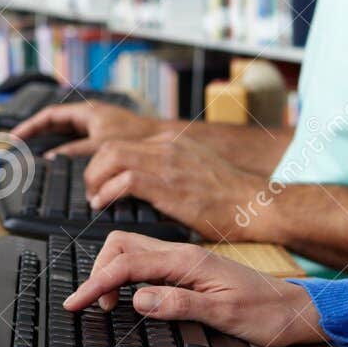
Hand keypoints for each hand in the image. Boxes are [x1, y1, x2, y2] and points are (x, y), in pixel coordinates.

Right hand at [10, 100, 162, 156]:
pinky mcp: (105, 141)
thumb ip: (74, 150)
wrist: (163, 140)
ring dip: (52, 146)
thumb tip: (51, 158)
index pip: (50, 115)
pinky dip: (68, 154)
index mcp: (86, 112)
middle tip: (19, 149)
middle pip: (55, 125)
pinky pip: (79, 146)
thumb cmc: (135, 136)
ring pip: (67, 137)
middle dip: (37, 136)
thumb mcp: (99, 144)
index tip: (15, 137)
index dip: (30, 126)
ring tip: (35, 160)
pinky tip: (65, 168)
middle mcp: (90, 118)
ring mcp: (97, 129)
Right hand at [64, 231, 323, 346]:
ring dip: (110, 271)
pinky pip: (146, 261)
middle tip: (94, 306)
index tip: (75, 304)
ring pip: (131, 249)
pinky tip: (127, 295)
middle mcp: (184, 253)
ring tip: (107, 304)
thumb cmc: (267, 315)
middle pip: (121, 245)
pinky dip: (126, 273)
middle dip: (98, 271)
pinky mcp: (189, 268)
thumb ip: (179, 305)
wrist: (297, 310)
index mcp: (189, 261)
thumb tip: (137, 299)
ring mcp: (186, 258)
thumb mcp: (225, 315)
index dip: (96, 283)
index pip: (127, 264)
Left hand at [84, 133, 259, 238]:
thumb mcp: (195, 169)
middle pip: (110, 146)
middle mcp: (167, 145)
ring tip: (95, 200)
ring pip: (111, 157)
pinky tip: (104, 205)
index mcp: (172, 141)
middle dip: (93, 170)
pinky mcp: (169, 185)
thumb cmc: (228, 198)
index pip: (123, 141)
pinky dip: (107, 192)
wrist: (255, 205)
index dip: (103, 163)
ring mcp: (168, 163)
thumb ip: (170, 168)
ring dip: (95, 180)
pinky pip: (125, 181)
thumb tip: (142, 184)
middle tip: (92, 192)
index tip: (99, 182)